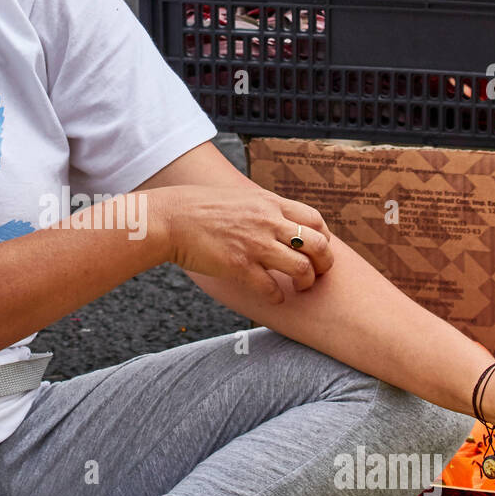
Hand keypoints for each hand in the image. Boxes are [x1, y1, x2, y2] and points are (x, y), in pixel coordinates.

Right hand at [150, 183, 333, 306]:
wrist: (170, 219)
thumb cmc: (199, 208)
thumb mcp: (240, 198)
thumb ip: (263, 208)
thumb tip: (279, 220)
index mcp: (270, 203)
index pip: (315, 220)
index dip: (323, 238)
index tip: (317, 250)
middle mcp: (268, 222)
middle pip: (318, 245)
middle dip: (324, 264)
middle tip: (316, 273)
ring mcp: (255, 245)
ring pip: (301, 268)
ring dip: (306, 282)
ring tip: (299, 286)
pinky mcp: (239, 266)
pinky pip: (271, 288)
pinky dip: (277, 297)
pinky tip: (273, 297)